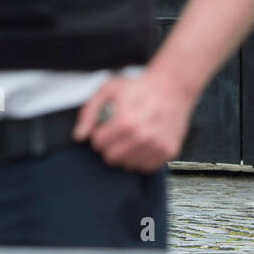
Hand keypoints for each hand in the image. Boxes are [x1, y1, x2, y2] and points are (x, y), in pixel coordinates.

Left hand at [74, 71, 195, 172]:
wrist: (173, 87)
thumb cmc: (140, 87)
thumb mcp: (109, 89)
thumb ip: (89, 112)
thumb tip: (80, 135)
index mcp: (126, 121)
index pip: (98, 144)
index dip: (99, 134)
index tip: (105, 127)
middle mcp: (143, 136)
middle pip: (111, 158)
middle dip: (110, 146)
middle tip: (117, 134)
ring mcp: (157, 145)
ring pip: (128, 165)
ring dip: (126, 153)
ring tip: (131, 137)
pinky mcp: (169, 151)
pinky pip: (146, 167)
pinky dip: (141, 158)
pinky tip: (143, 143)